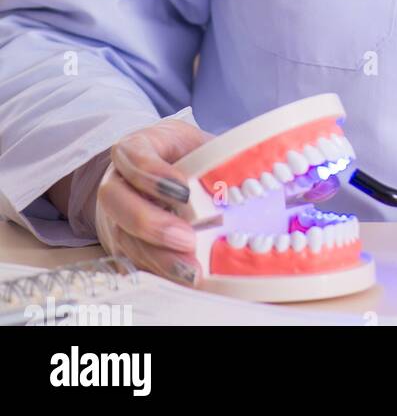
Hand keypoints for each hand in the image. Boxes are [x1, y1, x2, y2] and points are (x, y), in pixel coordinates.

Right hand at [91, 119, 212, 285]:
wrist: (153, 173)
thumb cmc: (180, 155)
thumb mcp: (196, 143)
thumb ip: (216, 155)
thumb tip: (256, 169)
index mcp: (135, 147)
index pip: (133, 156)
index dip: (154, 175)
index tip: (184, 193)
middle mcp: (117, 182)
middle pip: (116, 201)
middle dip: (152, 223)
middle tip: (187, 239)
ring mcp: (114, 216)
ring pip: (124, 237)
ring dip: (158, 257)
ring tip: (191, 270)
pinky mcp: (121, 245)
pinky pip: (132, 261)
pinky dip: (158, 272)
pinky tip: (183, 279)